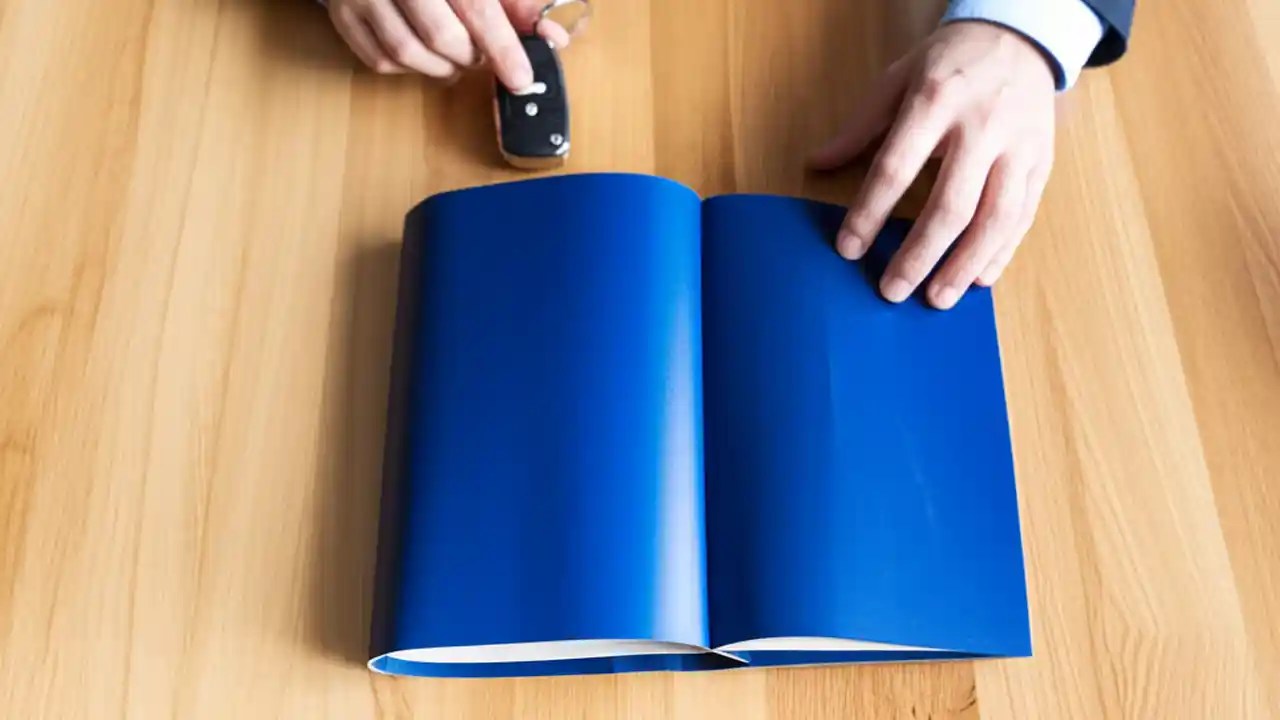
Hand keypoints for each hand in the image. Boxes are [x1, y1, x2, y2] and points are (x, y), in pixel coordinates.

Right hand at [327, 0, 571, 88]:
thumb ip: (514, 0)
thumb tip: (551, 35)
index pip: (477, 8)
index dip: (503, 48)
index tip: (520, 77)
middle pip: (441, 37)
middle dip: (469, 57)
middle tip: (479, 54)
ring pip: (407, 54)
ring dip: (440, 68)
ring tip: (454, 55)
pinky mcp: (343, 15)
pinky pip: (379, 60)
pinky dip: (409, 68)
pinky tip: (423, 53)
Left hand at [810, 21, 1056, 309]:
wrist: (1019, 36)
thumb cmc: (949, 62)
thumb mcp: (897, 78)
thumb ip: (859, 127)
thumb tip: (816, 164)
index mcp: (936, 101)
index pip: (896, 167)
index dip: (869, 213)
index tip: (848, 248)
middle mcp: (983, 126)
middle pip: (951, 204)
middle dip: (919, 254)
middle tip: (892, 290)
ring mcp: (1019, 146)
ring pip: (995, 217)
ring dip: (964, 265)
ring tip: (937, 298)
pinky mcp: (1043, 162)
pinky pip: (1024, 215)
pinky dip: (1002, 252)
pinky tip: (979, 279)